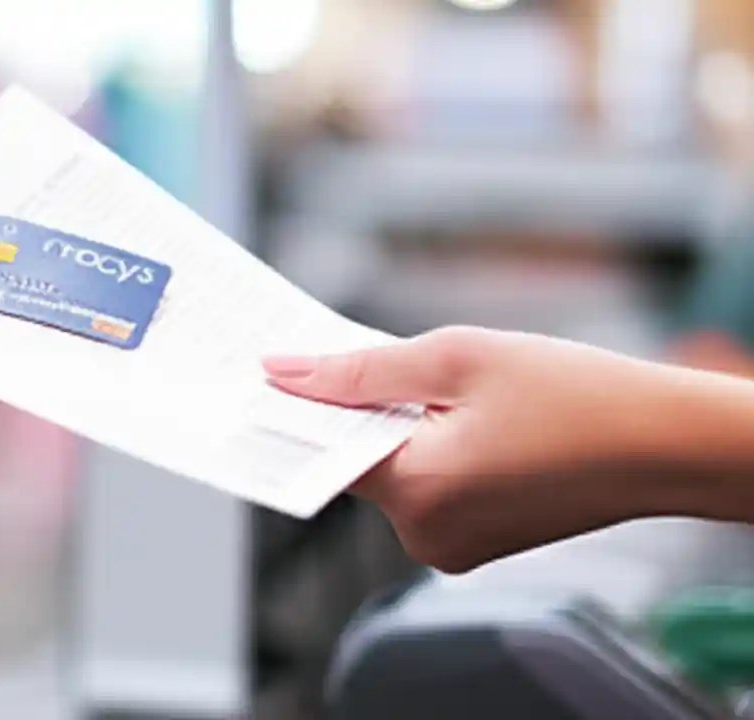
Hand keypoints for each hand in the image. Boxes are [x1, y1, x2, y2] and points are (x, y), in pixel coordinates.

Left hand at [264, 327, 753, 572]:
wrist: (667, 444)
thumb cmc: (576, 394)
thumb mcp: (457, 358)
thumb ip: (360, 371)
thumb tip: (282, 372)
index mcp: (419, 490)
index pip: (323, 450)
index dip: (299, 406)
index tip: (268, 372)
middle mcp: (426, 535)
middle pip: (358, 460)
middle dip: (358, 409)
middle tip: (359, 353)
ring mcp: (452, 547)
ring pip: (394, 474)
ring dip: (398, 428)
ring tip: (439, 384)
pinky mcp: (475, 544)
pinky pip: (427, 490)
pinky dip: (429, 451)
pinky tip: (458, 414)